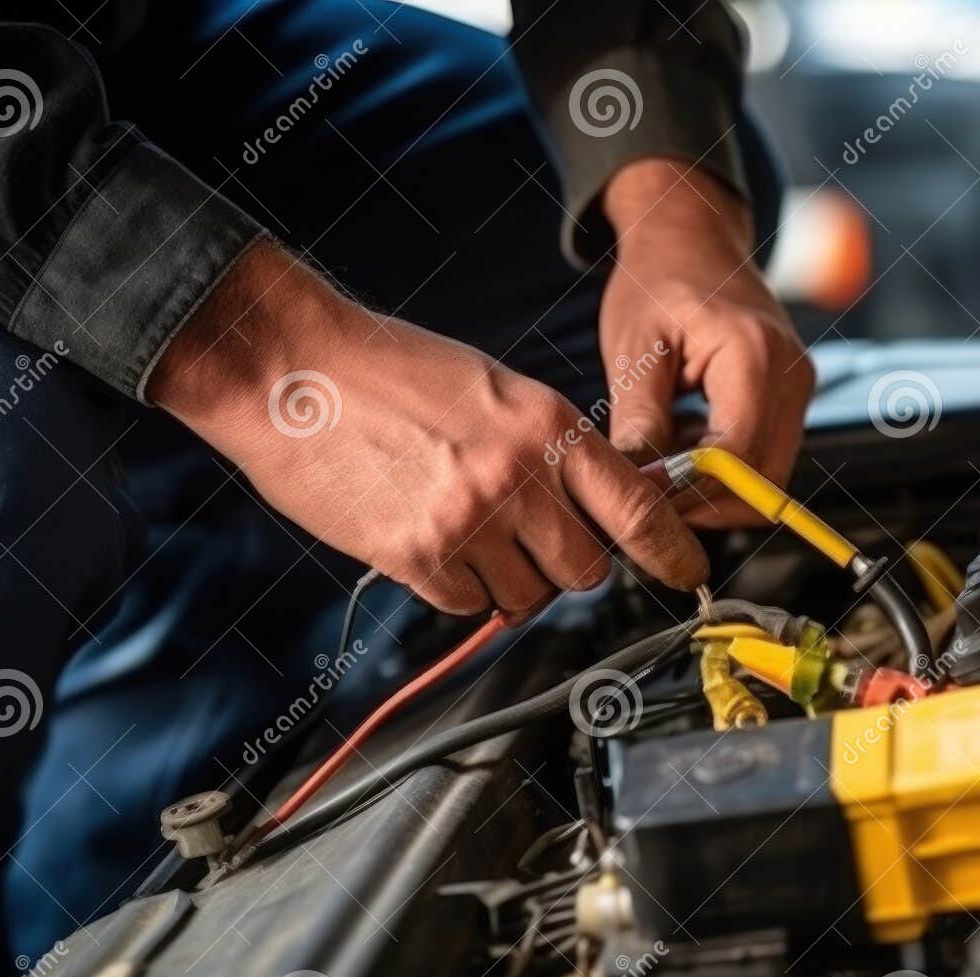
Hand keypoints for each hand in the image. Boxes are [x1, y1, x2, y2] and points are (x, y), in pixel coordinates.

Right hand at [148, 241, 707, 619]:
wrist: (292, 368)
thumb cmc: (393, 373)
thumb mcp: (499, 393)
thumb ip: (555, 452)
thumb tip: (599, 511)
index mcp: (549, 427)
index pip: (639, 508)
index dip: (672, 551)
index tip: (687, 571)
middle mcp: (519, 478)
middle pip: (587, 571)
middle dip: (569, 566)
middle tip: (535, 540)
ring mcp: (468, 522)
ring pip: (528, 598)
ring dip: (510, 580)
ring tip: (467, 527)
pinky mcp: (418, 557)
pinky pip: (470, 605)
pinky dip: (459, 587)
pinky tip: (430, 537)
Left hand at [598, 159, 814, 525]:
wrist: (691, 235)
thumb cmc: (658, 280)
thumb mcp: (633, 350)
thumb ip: (639, 423)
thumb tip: (639, 492)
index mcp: (754, 354)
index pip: (740, 456)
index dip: (694, 491)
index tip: (645, 498)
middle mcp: (792, 374)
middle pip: (765, 480)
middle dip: (706, 501)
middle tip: (649, 494)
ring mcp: (799, 386)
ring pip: (768, 475)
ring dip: (714, 485)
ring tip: (661, 456)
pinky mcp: (792, 395)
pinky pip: (766, 454)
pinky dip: (724, 465)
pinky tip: (681, 439)